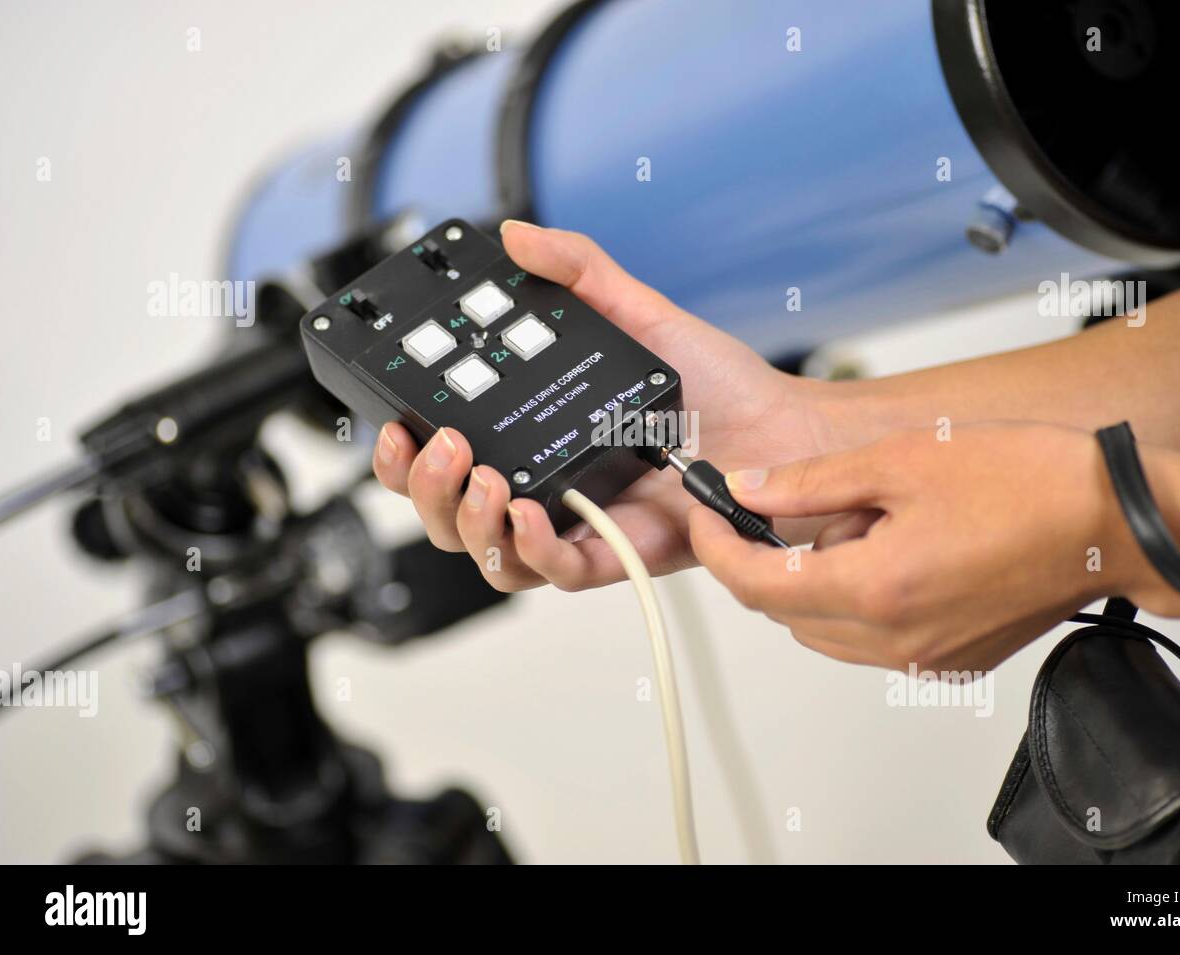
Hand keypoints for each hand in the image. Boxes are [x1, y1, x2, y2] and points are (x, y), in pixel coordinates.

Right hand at [372, 220, 846, 591]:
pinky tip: (532, 511)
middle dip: (426, 487)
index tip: (396, 423)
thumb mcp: (640, 314)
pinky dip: (531, 548)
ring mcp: (577, 524)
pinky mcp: (613, 555)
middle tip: (445, 447)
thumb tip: (519, 234)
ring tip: (488, 478)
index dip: (408, 451)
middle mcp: (548, 483)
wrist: (782, 434)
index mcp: (539, 433)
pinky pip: (552, 572)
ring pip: (489, 552)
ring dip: (469, 521)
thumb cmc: (720, 387)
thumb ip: (580, 272)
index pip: (450, 455)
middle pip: (451, 511)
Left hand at [689, 422, 1169, 669]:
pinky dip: (857, 599)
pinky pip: (871, 639)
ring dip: (815, 580)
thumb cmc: (1029, 482)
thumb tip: (749, 489)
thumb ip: (812, 482)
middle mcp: (893, 639)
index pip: (756, 584)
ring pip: (825, 629)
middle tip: (784, 504)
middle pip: (785, 612)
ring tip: (863, 520)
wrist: (1116, 520)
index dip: (717, 546)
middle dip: (767, 560)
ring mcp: (924, 657)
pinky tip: (894, 548)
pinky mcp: (950, 659)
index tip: (705, 513)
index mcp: (874, 590)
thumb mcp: (901, 459)